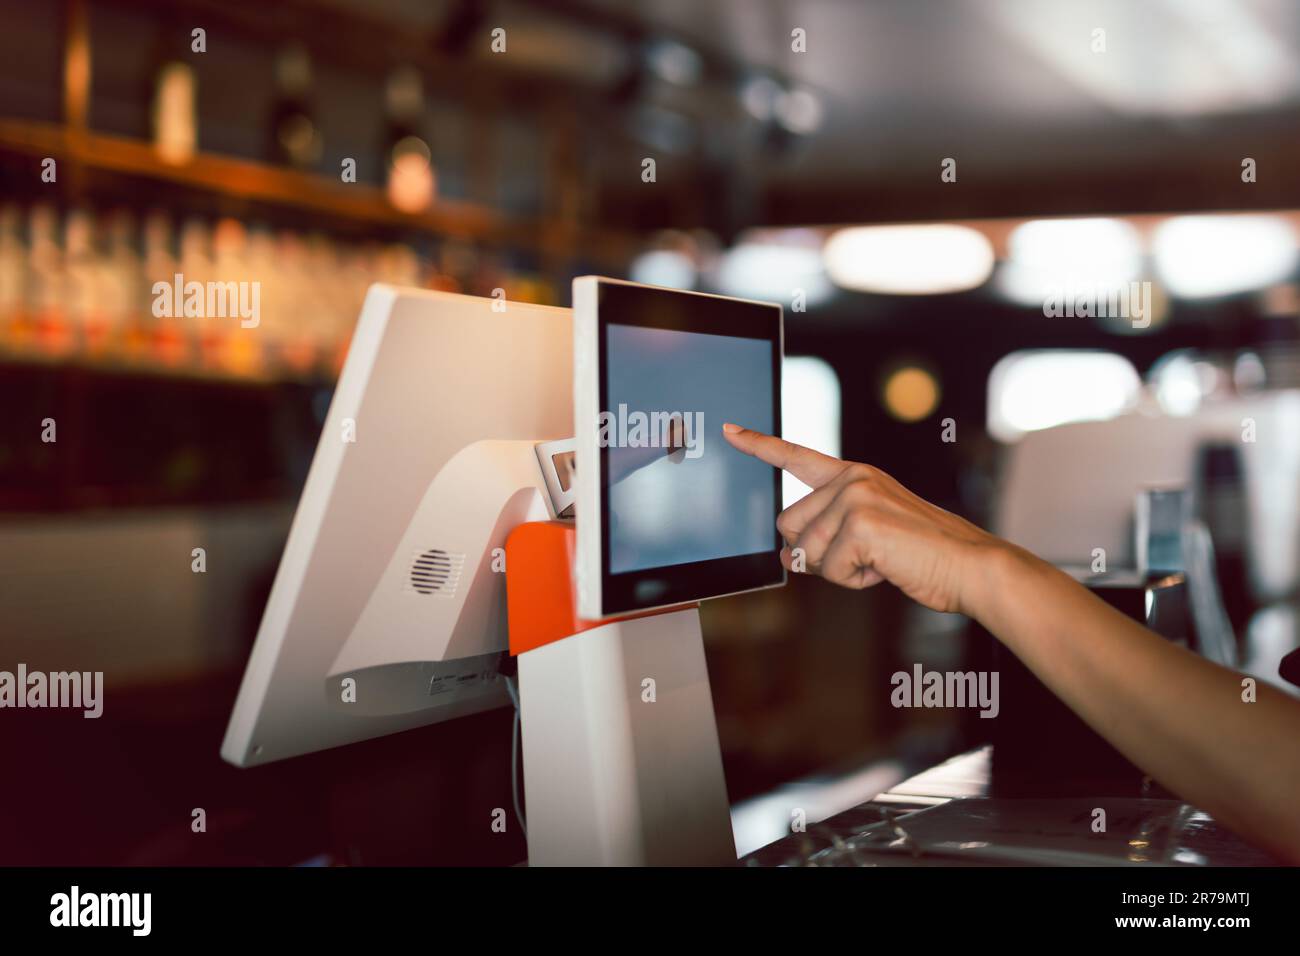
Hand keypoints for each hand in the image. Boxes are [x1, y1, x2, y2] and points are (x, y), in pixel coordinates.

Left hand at [723, 423, 1004, 615]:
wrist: (970, 566)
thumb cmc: (924, 555)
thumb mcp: (869, 536)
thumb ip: (827, 535)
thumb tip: (787, 556)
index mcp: (855, 476)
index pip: (797, 457)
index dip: (759, 445)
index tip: (730, 431)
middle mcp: (853, 479)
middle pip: (789, 525)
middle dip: (816, 553)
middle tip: (862, 556)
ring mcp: (856, 498)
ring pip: (808, 551)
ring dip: (840, 569)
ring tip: (882, 560)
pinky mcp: (861, 524)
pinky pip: (831, 570)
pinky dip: (856, 580)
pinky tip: (887, 568)